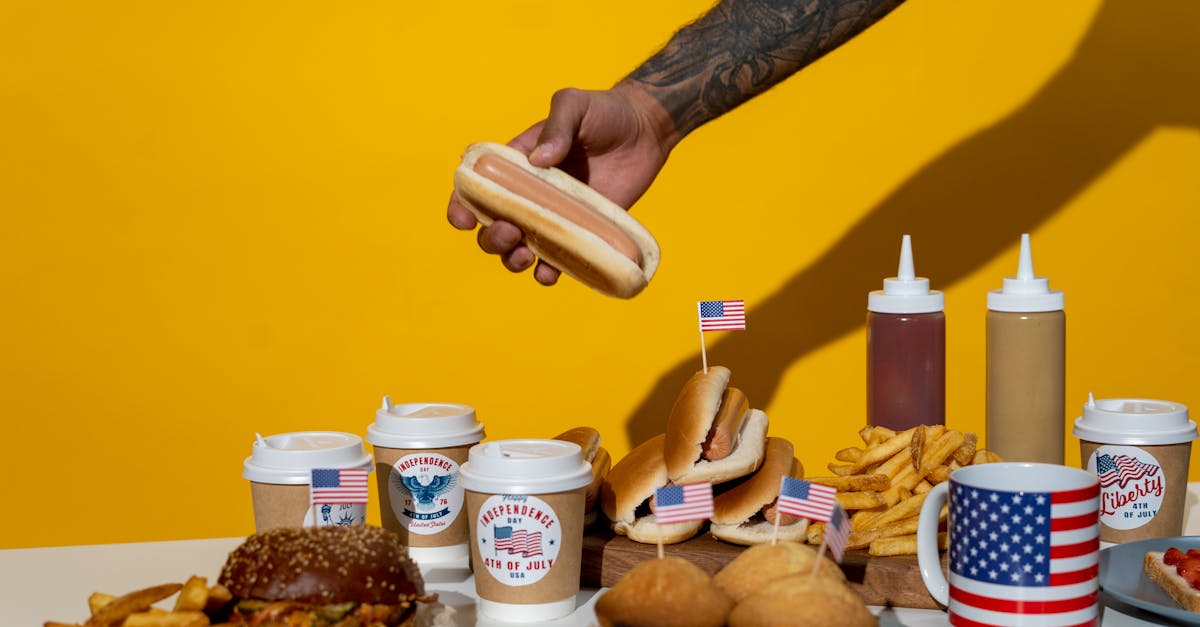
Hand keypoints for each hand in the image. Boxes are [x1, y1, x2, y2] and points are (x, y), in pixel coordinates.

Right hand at [447, 81, 675, 286]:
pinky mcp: (581, 234)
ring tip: (525, 257)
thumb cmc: (605, 112)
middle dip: (491, 238)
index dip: (461, 206)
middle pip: (492, 227)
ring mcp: (554, 217)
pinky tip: (550, 273)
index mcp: (516, 165)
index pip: (476, 188)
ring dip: (511, 260)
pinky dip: (548, 273)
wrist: (646, 132)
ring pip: (518, 249)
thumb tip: (539, 162)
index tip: (462, 219)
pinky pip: (558, 261)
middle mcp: (529, 195)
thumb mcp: (575, 106)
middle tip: (511, 232)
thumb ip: (557, 126)